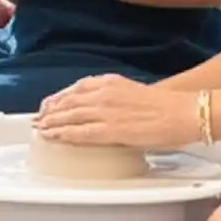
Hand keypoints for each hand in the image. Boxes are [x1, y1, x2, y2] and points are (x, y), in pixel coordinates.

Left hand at [33, 74, 201, 148]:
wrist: (182, 112)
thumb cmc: (164, 105)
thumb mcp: (132, 91)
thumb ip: (114, 96)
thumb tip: (104, 107)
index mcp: (109, 82)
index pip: (76, 88)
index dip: (59, 97)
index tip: (49, 104)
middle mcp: (103, 93)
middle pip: (68, 101)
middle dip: (50, 111)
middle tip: (38, 119)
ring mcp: (105, 111)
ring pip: (69, 116)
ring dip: (51, 122)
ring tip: (40, 129)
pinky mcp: (110, 129)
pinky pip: (80, 132)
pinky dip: (63, 134)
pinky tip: (53, 137)